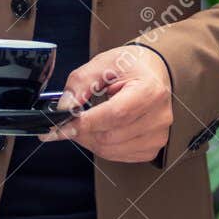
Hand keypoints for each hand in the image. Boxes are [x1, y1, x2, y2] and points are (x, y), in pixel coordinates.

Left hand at [37, 43, 171, 162]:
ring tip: (86, 122)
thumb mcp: (103, 62)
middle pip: (110, 136)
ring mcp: (157, 135)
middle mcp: (158, 116)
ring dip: (88, 140)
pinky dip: (101, 146)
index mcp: (150, 91)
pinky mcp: (151, 148)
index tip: (60, 126)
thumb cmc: (132, 66)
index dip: (84, 123)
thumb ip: (81, 83)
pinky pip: (117, 155)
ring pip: (110, 149)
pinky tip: (100, 130)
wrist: (152, 71)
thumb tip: (64, 107)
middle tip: (67, 122)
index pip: (114, 115)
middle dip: (81, 132)